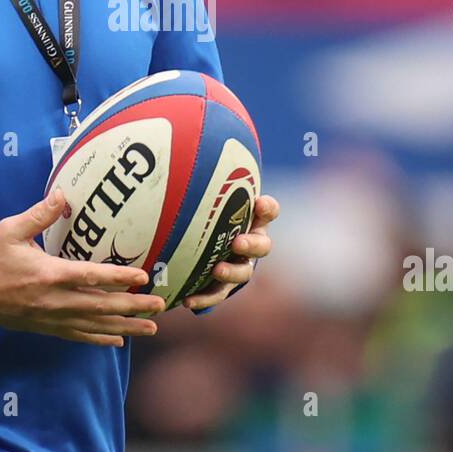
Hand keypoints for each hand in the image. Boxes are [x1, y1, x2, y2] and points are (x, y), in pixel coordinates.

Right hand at [0, 188, 166, 346]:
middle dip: (133, 307)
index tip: (143, 277)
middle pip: (102, 306)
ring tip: (151, 329)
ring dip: (125, 327)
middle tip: (161, 306)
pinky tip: (118, 341)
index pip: (92, 277)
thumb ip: (39, 214)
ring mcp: (51, 318)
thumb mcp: (10, 229)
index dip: (119, 278)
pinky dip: (99, 339)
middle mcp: (54, 301)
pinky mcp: (45, 327)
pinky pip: (77, 336)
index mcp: (49, 274)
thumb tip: (63, 194)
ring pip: (95, 325)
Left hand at [183, 193, 278, 312]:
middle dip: (252, 244)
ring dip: (232, 272)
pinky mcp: (221, 287)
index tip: (259, 203)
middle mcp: (250, 243)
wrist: (195, 248)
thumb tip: (183, 150)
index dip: (267, 208)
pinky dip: (204, 298)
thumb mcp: (204, 197)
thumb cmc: (203, 213)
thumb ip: (201, 182)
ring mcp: (238, 267)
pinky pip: (216, 295)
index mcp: (251, 220)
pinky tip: (187, 301)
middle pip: (261, 245)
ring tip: (217, 270)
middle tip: (238, 242)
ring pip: (243, 273)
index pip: (268, 210)